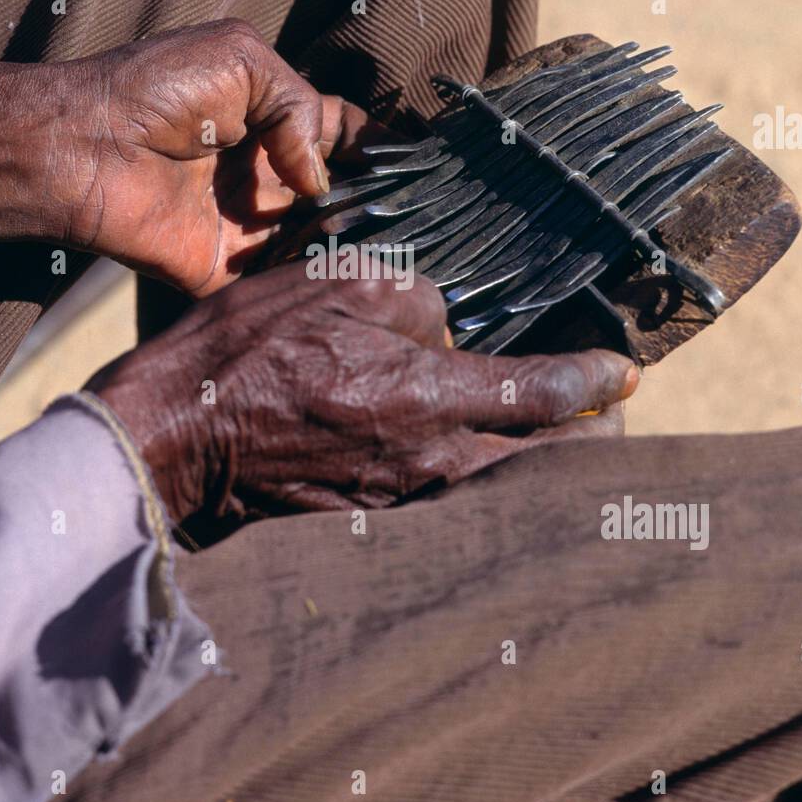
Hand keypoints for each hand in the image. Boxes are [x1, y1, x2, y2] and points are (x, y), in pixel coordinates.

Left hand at [0, 20, 380, 293]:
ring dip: (355, 246)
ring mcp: (252, 225)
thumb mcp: (241, 60)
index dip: (383, 146)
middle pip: (344, 196)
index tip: (423, 162)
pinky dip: (313, 283)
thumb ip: (300, 107)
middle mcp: (270, 176)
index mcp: (276, 121)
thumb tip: (321, 181)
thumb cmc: (154, 90)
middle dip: (380, 203)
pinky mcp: (230, 269)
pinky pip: (281, 284)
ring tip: (398, 247)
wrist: (83, 147)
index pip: (346, 136)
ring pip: (323, 244)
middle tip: (418, 214)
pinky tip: (350, 278)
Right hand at [86, 260, 638, 522]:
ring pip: (500, 491)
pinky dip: (479, 481)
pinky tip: (472, 457)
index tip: (627, 371)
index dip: (597, 380)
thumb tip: (449, 322)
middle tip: (608, 415)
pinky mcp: (368, 520)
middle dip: (588, 440)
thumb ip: (417, 297)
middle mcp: (431, 462)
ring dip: (536, 466)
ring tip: (554, 438)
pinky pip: (449, 502)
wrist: (174, 437)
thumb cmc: (249, 350)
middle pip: (544, 466)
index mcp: (431, 397)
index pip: (545, 394)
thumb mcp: (339, 282)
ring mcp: (400, 501)